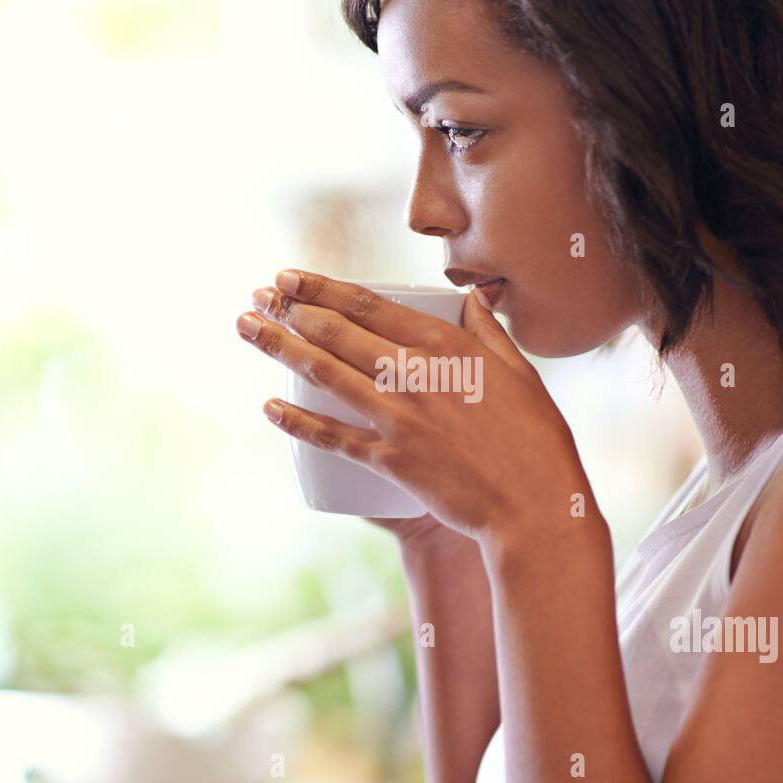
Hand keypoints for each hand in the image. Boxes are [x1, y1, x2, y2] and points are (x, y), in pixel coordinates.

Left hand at [235, 269, 599, 545]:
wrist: (535, 504)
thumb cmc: (535, 438)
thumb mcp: (519, 371)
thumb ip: (487, 330)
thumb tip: (473, 296)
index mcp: (446, 344)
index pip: (366, 304)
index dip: (320, 287)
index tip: (289, 277)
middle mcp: (415, 373)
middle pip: (336, 332)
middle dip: (288, 309)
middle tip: (258, 298)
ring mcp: (399, 418)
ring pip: (325, 373)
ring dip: (279, 347)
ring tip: (246, 328)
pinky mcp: (391, 460)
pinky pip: (333, 437)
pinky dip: (297, 422)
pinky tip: (270, 406)